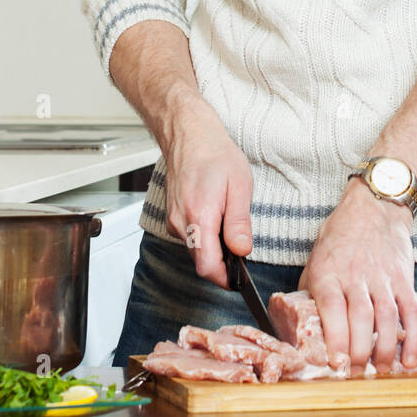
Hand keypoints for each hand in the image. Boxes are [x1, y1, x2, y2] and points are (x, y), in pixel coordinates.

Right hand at [158, 100, 252, 288]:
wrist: (189, 135)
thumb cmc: (215, 155)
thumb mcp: (239, 187)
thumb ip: (239, 223)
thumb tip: (242, 251)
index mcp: (199, 218)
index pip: (207, 267)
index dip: (224, 279)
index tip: (239, 281)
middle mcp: (181, 223)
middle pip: (201, 261)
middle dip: (222, 263)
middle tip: (242, 250)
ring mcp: (174, 220)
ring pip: (196, 249)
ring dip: (213, 248)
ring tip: (229, 225)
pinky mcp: (173, 216)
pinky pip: (190, 237)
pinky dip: (204, 236)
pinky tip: (217, 217)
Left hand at [299, 178, 416, 373]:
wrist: (375, 208)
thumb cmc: (340, 237)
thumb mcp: (315, 259)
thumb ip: (310, 292)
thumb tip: (300, 327)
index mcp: (329, 272)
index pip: (332, 308)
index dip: (335, 338)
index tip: (335, 363)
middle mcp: (356, 275)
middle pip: (361, 317)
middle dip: (359, 351)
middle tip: (356, 374)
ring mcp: (383, 277)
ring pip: (387, 317)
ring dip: (385, 349)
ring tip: (380, 370)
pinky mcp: (404, 279)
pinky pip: (411, 311)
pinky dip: (413, 338)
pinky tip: (409, 360)